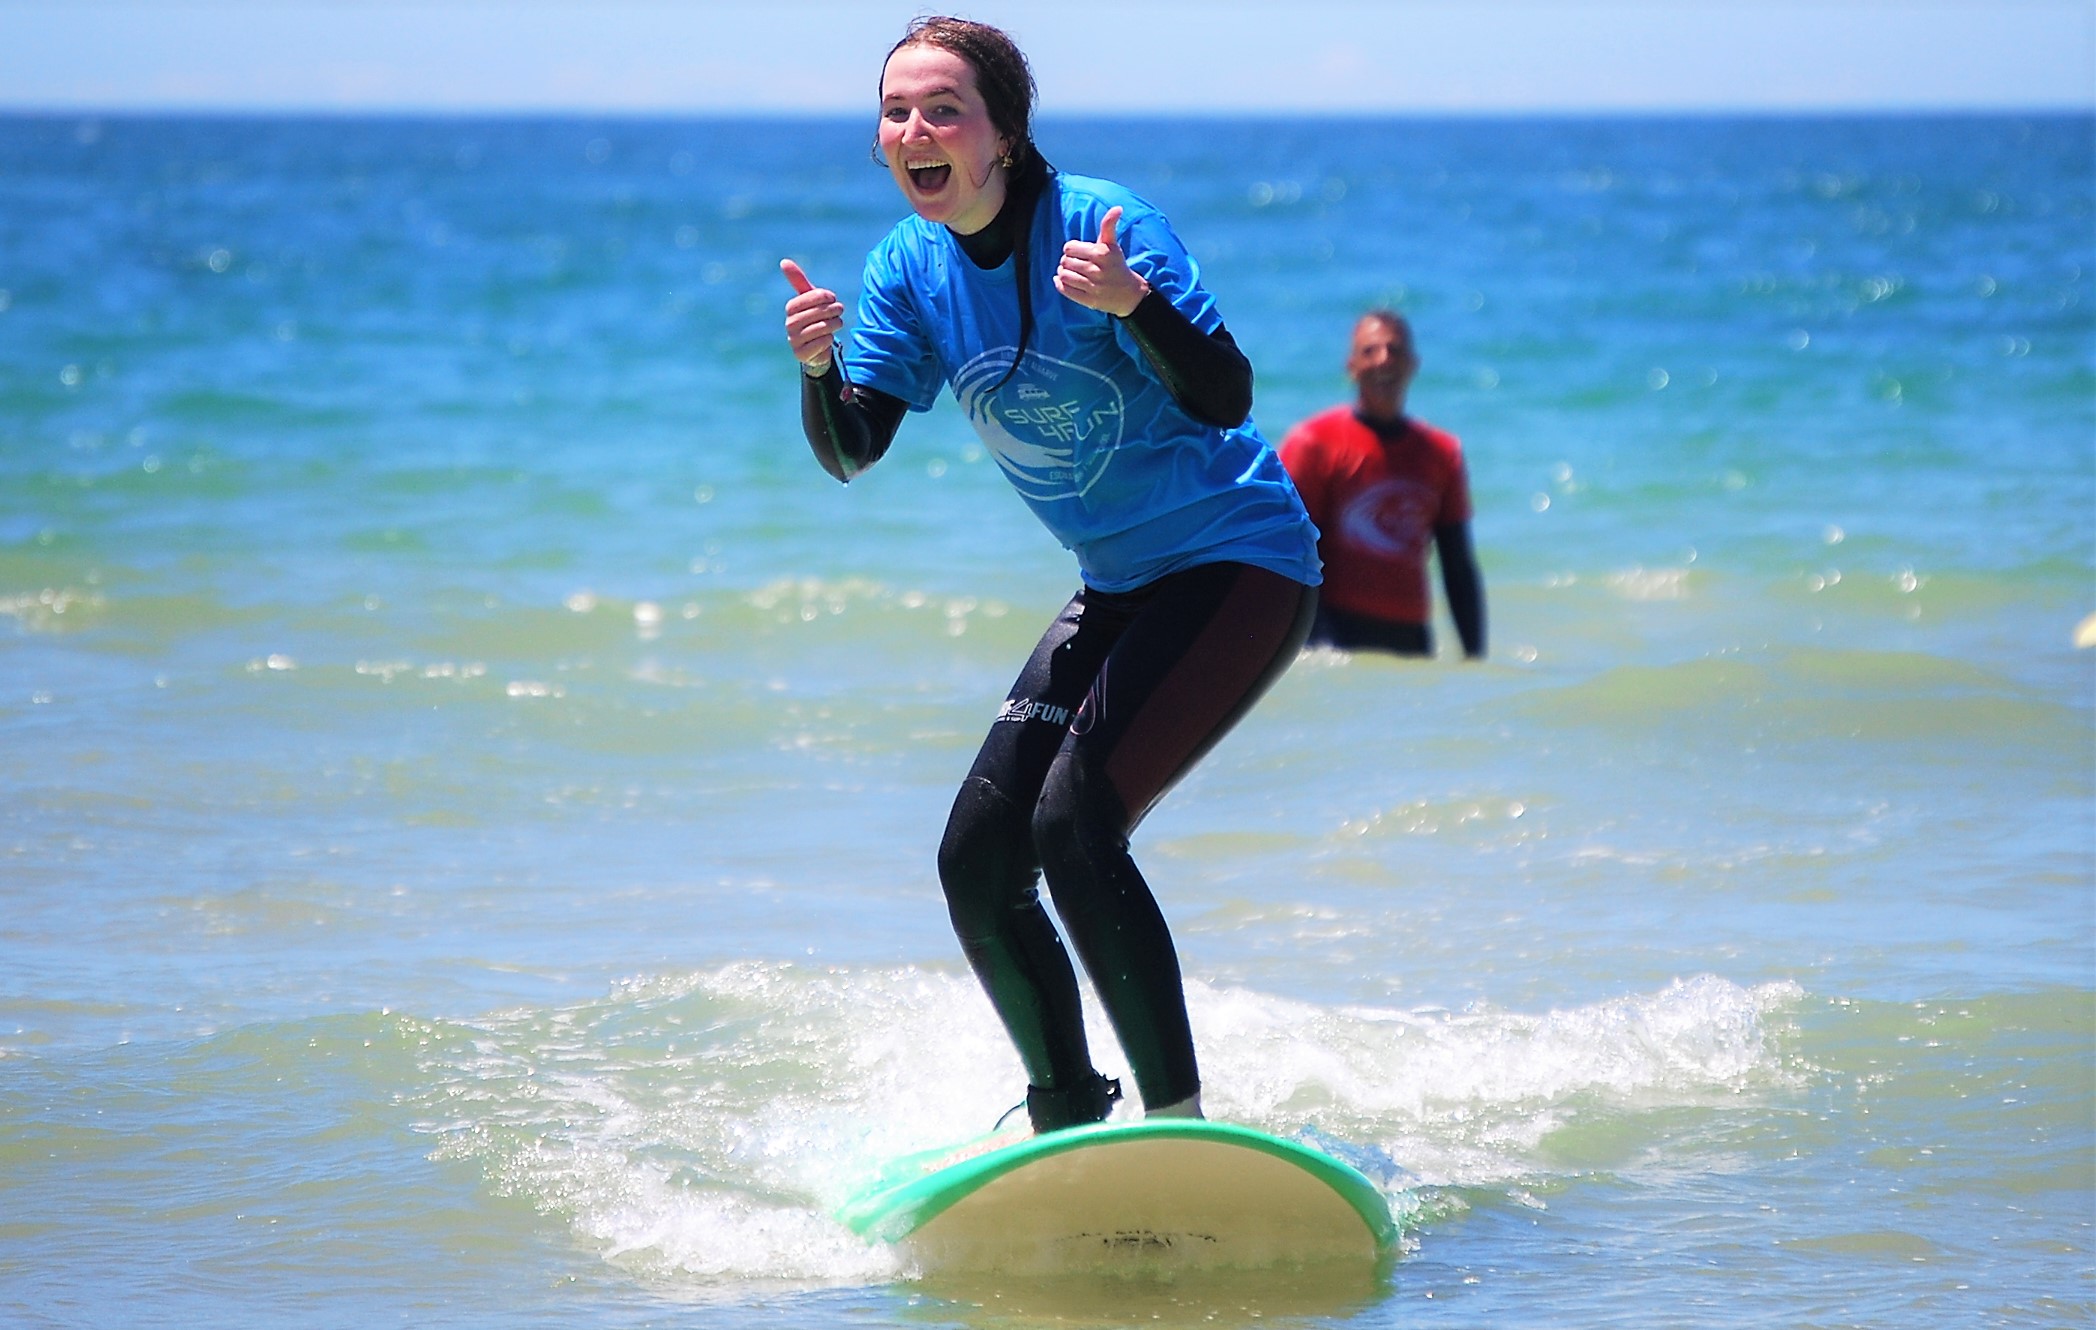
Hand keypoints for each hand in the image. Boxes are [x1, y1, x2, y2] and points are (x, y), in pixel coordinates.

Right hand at [780, 258, 843, 374]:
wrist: (815, 347)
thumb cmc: (813, 318)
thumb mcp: (809, 299)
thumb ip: (798, 281)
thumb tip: (783, 261)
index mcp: (791, 308)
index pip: (806, 298)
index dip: (822, 296)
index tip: (832, 297)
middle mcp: (789, 324)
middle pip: (816, 313)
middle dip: (832, 310)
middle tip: (840, 309)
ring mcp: (794, 340)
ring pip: (821, 328)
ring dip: (834, 324)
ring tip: (838, 322)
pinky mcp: (801, 355)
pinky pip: (821, 343)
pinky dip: (829, 339)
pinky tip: (829, 338)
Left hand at [1053, 207, 1149, 317]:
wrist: (1130, 294)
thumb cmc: (1117, 265)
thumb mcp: (1113, 245)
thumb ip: (1109, 225)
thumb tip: (1117, 208)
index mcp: (1100, 253)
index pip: (1069, 248)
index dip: (1070, 249)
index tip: (1077, 252)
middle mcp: (1096, 270)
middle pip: (1065, 261)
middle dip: (1066, 261)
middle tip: (1073, 263)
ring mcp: (1092, 287)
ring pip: (1063, 275)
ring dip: (1062, 273)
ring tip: (1068, 272)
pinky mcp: (1089, 300)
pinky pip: (1065, 290)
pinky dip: (1060, 284)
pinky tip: (1063, 281)